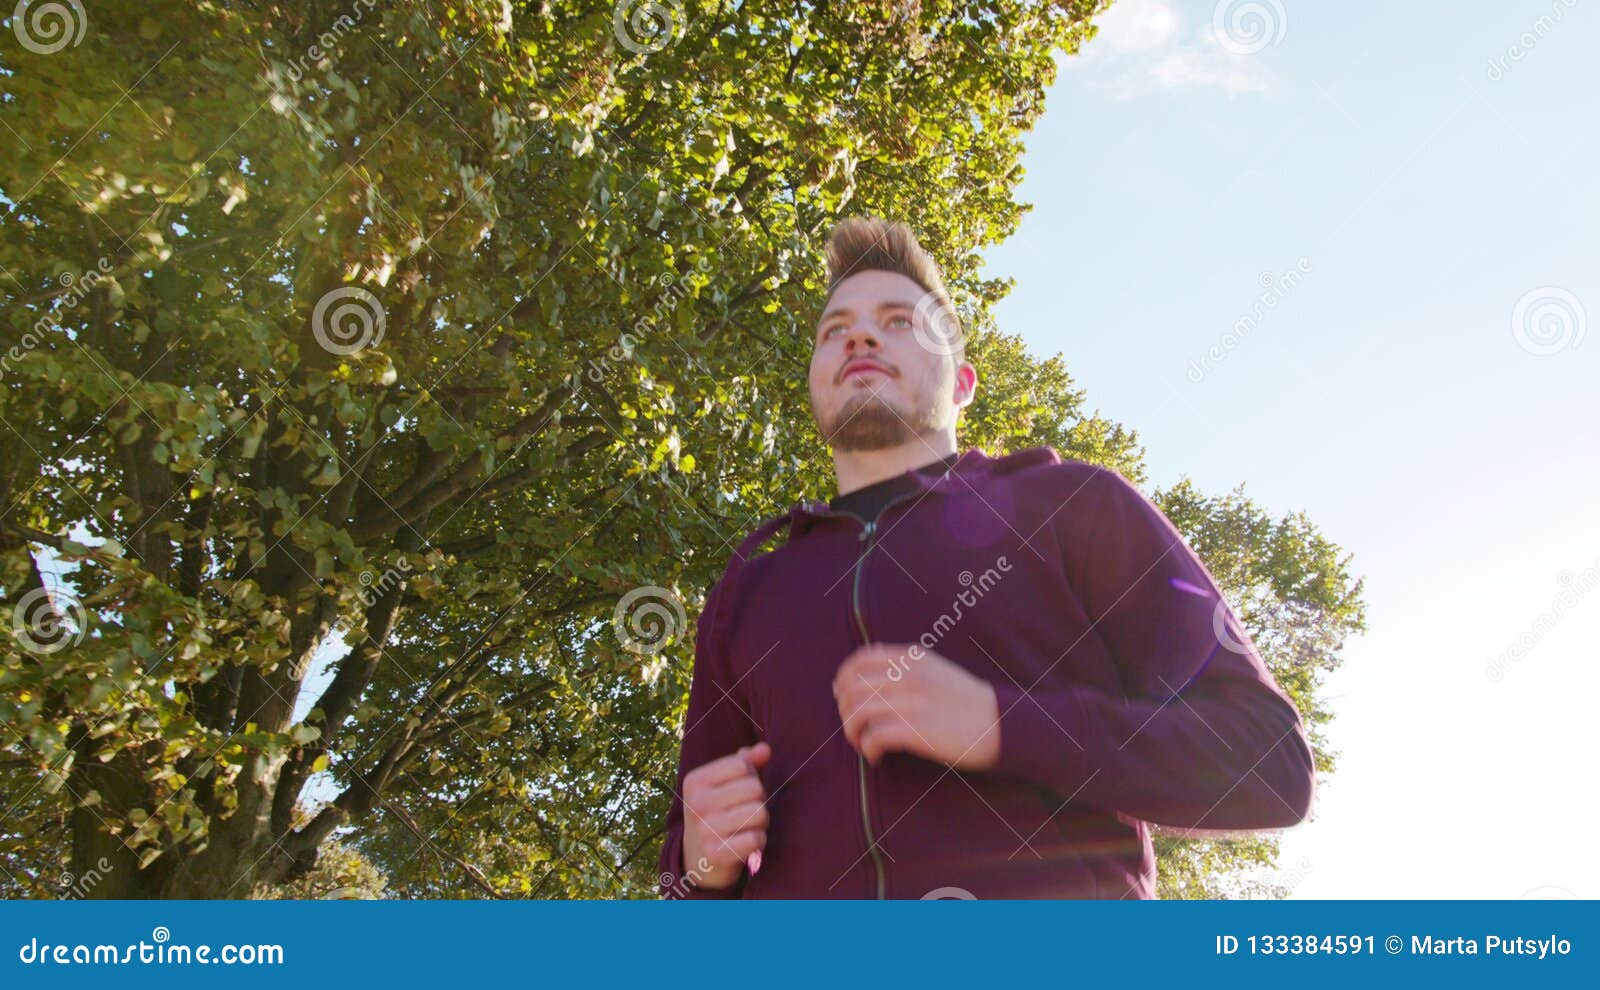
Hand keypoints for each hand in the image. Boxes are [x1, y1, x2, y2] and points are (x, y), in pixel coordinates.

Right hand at [681, 741, 770, 889]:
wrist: (698, 860)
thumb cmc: (717, 813)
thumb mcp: (722, 784)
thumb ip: (744, 762)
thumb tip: (765, 749)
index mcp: (695, 781)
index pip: (742, 764)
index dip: (750, 776)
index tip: (738, 791)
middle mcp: (696, 803)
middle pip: (754, 788)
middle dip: (758, 800)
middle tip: (745, 812)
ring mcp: (704, 829)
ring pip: (759, 813)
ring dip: (760, 822)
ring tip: (746, 827)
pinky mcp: (716, 854)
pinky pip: (756, 838)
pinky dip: (758, 841)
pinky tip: (745, 844)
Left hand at [833, 644, 999, 770]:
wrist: (999, 724)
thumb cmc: (965, 701)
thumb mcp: (936, 669)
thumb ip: (905, 662)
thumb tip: (872, 655)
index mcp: (911, 658)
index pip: (859, 660)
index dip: (844, 680)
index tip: (842, 697)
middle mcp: (908, 675)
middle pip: (853, 688)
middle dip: (845, 711)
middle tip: (853, 728)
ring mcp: (912, 701)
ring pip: (858, 712)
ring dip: (852, 732)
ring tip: (861, 744)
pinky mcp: (916, 729)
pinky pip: (874, 736)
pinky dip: (868, 749)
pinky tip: (876, 757)